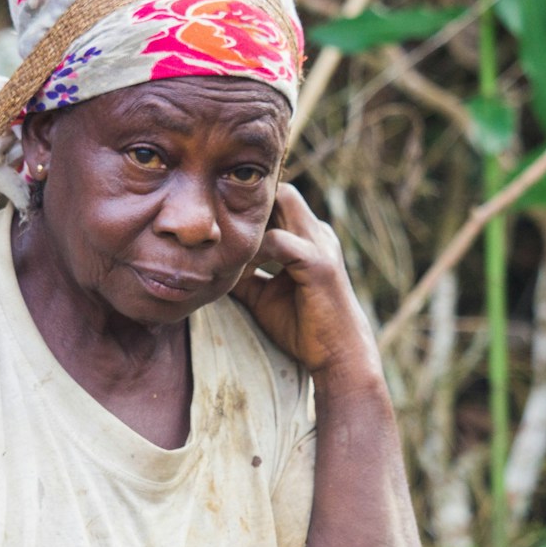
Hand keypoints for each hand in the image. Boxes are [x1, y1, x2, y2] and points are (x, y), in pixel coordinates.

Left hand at [230, 185, 379, 385]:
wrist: (337, 355)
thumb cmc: (302, 327)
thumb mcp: (262, 296)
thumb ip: (242, 276)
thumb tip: (208, 268)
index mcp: (307, 238)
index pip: (278, 202)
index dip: (250, 209)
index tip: (219, 225)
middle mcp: (317, 233)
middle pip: (282, 191)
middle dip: (251, 204)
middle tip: (221, 227)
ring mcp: (320, 244)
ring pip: (283, 202)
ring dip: (251, 221)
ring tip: (226, 245)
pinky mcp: (318, 263)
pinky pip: (279, 241)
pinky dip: (255, 250)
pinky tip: (238, 267)